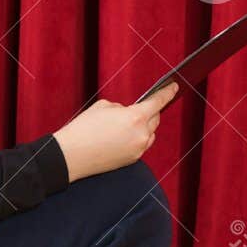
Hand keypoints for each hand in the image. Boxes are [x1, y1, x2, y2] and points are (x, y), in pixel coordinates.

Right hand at [52, 82, 178, 181]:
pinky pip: (141, 145)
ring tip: (128, 124)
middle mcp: (141, 134)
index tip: (174, 86)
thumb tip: (129, 114)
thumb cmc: (84, 128)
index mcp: (135, 117)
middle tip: (142, 107)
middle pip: (155, 119)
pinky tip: (123, 136)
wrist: (72, 155)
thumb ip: (122, 108)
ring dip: (144, 126)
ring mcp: (138, 149)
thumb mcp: (104, 106)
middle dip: (150, 111)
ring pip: (150, 134)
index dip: (168, 92)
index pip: (158, 101)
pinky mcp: (133, 160)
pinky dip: (136, 138)